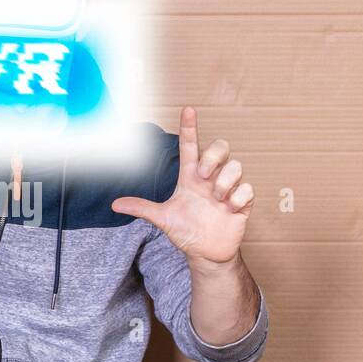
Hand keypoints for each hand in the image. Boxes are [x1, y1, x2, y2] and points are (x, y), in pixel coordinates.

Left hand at [112, 106, 254, 265]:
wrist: (206, 253)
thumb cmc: (186, 231)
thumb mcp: (163, 219)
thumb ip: (142, 209)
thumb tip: (114, 205)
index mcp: (190, 178)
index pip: (190, 146)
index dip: (189, 127)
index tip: (188, 109)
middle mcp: (210, 179)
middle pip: (220, 147)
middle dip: (214, 156)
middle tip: (203, 175)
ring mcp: (228, 190)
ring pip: (236, 166)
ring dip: (226, 181)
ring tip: (217, 199)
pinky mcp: (242, 203)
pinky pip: (248, 188)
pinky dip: (239, 197)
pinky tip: (230, 209)